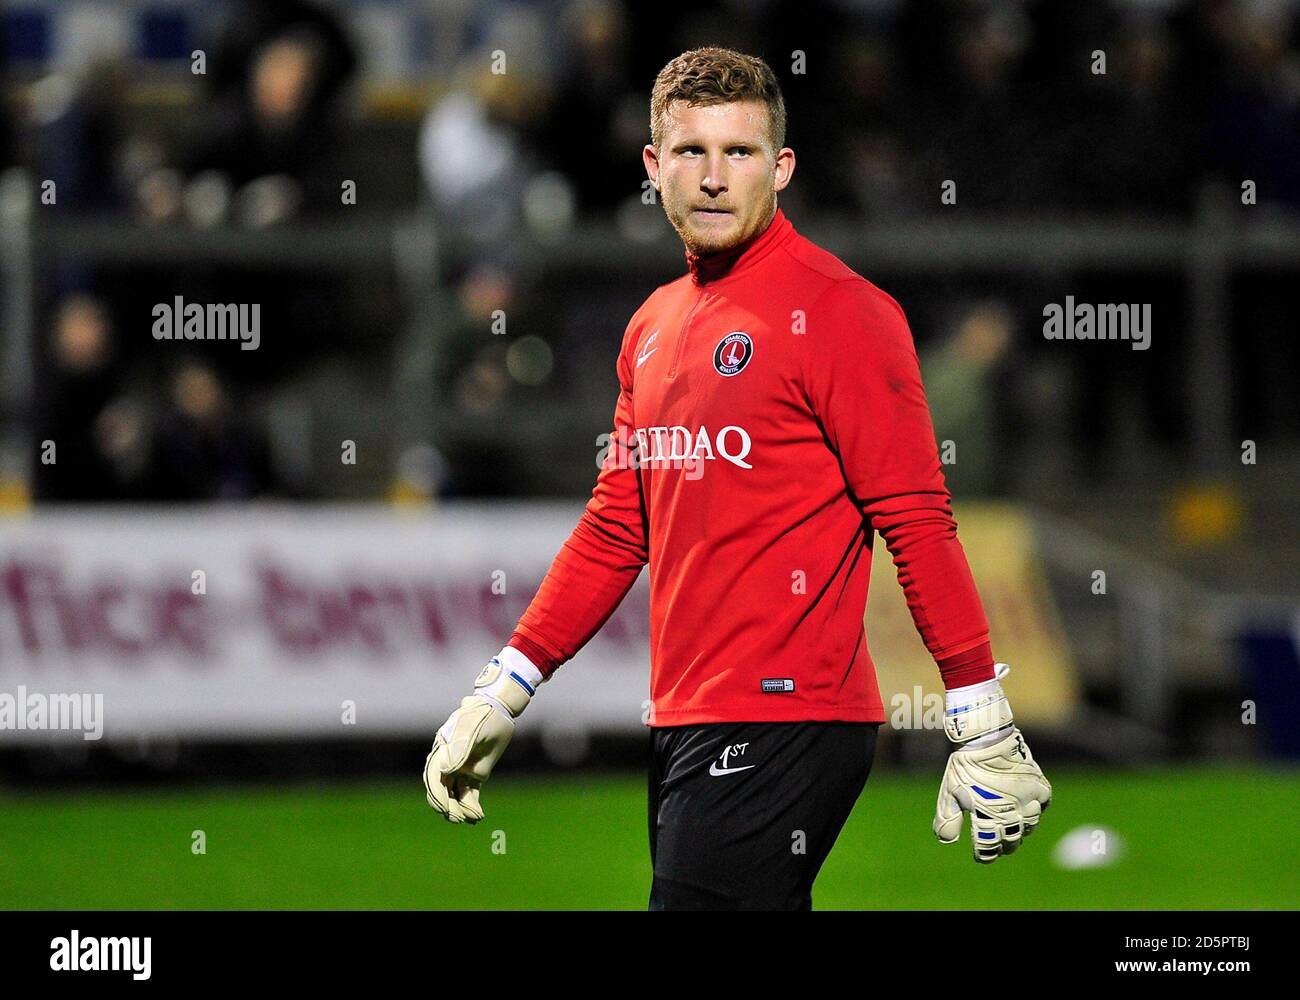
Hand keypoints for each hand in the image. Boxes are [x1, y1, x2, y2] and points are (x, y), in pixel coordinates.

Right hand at [424, 650, 539, 823]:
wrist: (498, 709)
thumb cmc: (483, 715)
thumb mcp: (472, 729)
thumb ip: (459, 748)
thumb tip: (445, 770)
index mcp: (442, 751)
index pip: (434, 778)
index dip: (437, 794)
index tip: (444, 808)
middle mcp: (448, 762)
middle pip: (441, 790)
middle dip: (447, 806)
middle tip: (458, 819)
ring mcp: (461, 769)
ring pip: (454, 795)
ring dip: (460, 809)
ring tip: (473, 819)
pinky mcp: (474, 774)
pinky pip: (469, 794)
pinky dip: (471, 806)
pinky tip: (477, 817)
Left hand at [933, 725, 1051, 862]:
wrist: (986, 738)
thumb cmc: (965, 766)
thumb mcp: (949, 792)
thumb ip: (947, 819)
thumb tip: (946, 840)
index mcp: (987, 816)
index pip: (989, 847)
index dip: (985, 855)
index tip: (982, 856)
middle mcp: (1011, 812)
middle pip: (1012, 840)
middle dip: (1004, 845)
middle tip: (1000, 845)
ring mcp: (1028, 800)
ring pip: (1029, 826)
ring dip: (1021, 830)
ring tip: (1014, 829)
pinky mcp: (1040, 788)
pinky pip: (1042, 807)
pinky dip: (1035, 811)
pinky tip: (1028, 810)